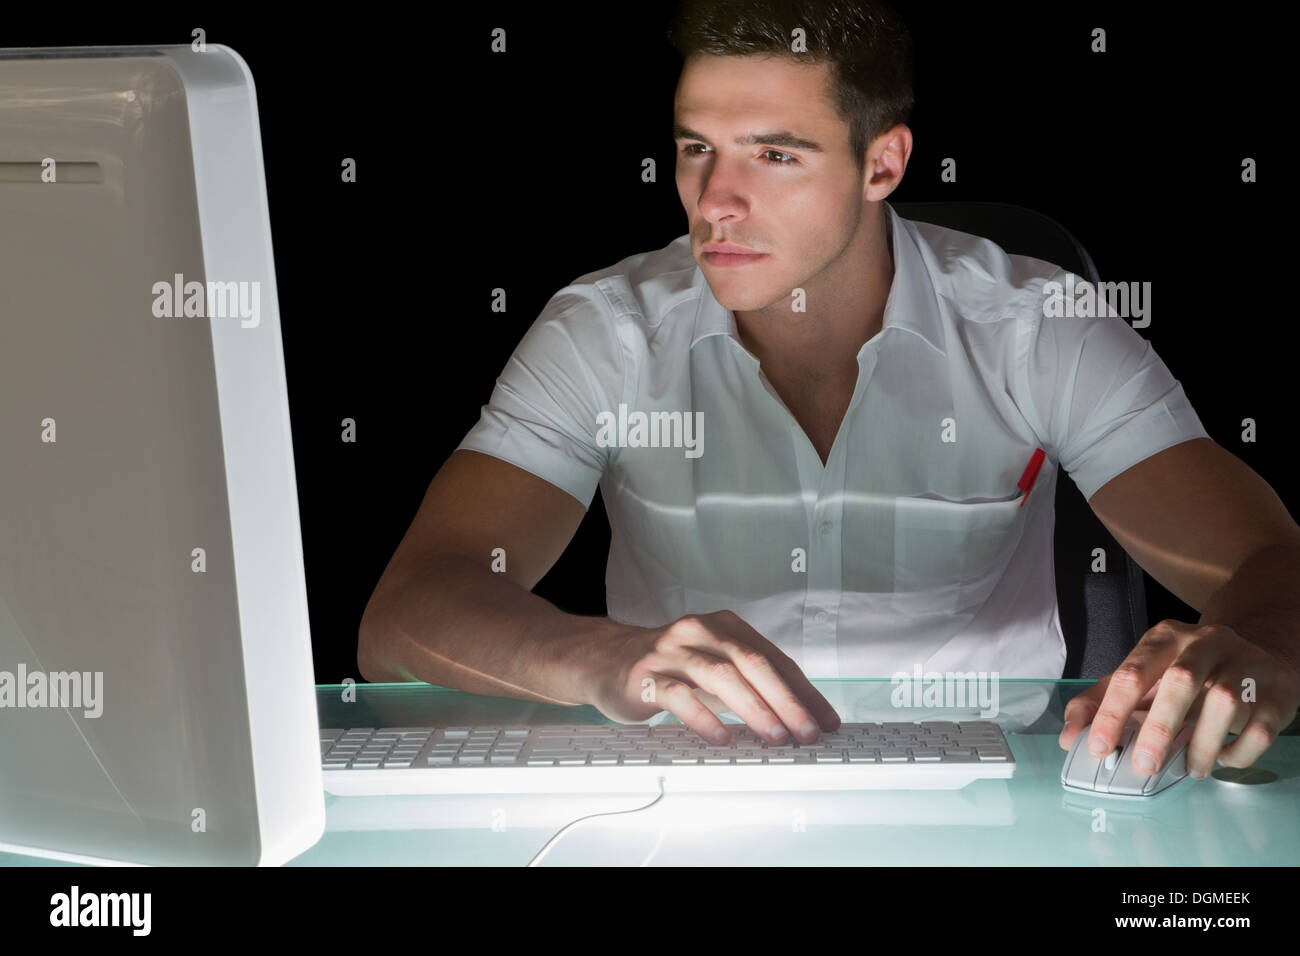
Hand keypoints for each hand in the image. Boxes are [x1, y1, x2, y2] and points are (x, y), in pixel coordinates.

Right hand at [587, 609, 840, 744]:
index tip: (825, 720)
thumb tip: (800, 716)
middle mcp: (698, 632)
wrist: (604, 660)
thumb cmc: (668, 667)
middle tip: (807, 732)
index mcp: (722, 626)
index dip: (802, 690)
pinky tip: (722, 737)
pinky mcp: (644, 676)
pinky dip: (704, 717)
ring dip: (753, 708)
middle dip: (785, 699)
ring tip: (775, 736)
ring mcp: (670, 652)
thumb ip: (749, 681)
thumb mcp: (712, 664)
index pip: (772, 657)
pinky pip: (679, 696)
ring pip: (719, 675)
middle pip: (750, 661)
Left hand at [1058, 619, 1299, 777]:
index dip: (1111, 712)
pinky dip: (1237, 751)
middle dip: (1158, 729)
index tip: (1098, 746)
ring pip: (1224, 703)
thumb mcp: (1144, 675)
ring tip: (1189, 768)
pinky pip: (1258, 727)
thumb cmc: (1190, 671)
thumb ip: (1102, 700)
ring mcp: (1246, 664)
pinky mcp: (1277, 690)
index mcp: (1165, 638)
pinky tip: (1222, 759)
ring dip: (1201, 744)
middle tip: (1143, 764)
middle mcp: (1205, 643)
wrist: (1259, 651)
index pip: (1131, 673)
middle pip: (1180, 682)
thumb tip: (1069, 735)